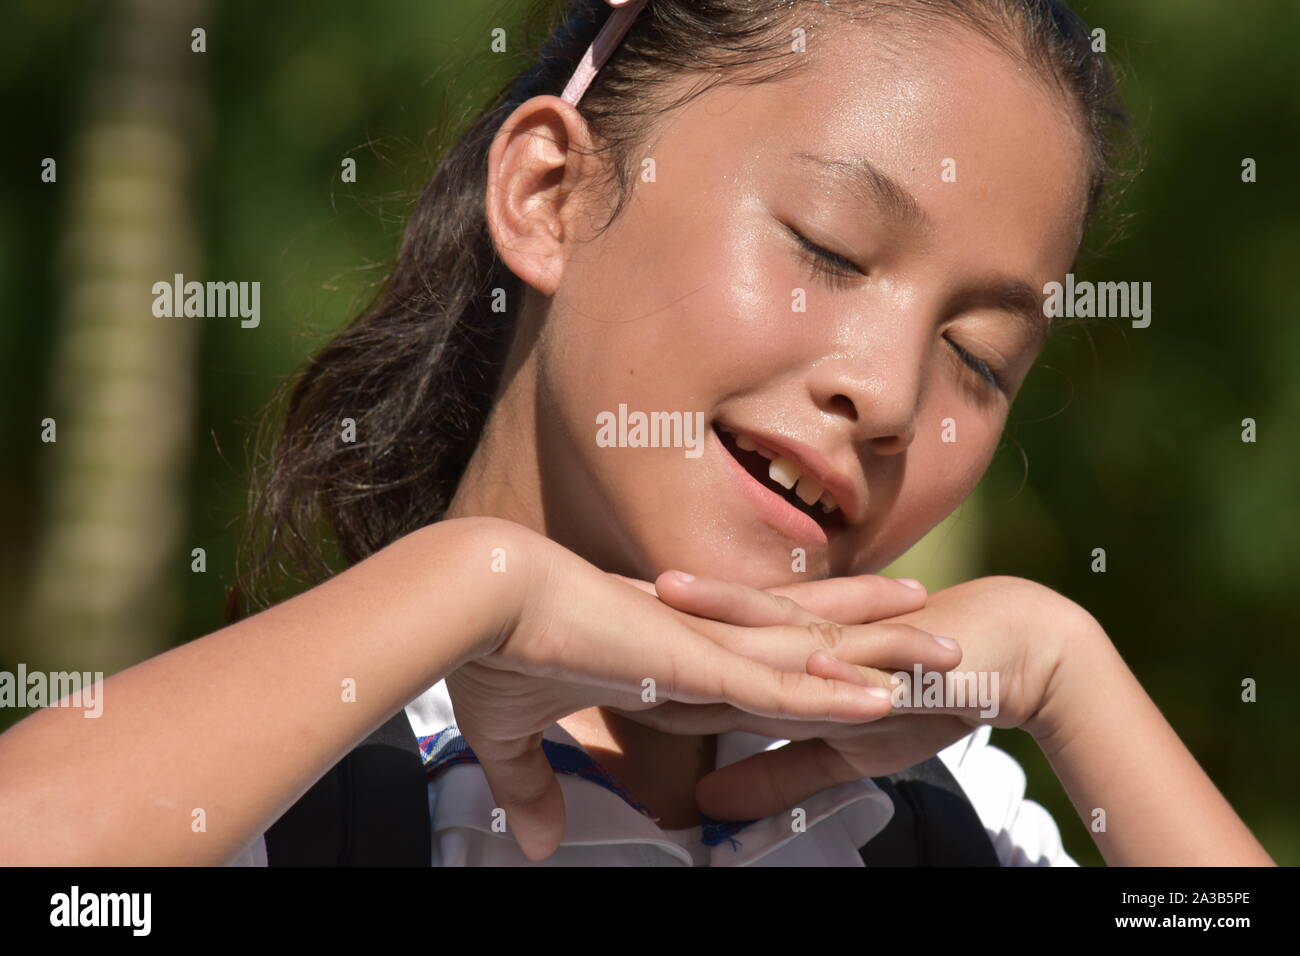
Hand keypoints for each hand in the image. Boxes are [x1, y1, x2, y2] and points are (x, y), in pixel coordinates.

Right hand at [444, 524, 937, 859]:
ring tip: (950, 653)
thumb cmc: (488, 652)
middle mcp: (699, 648)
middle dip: (871, 638)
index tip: (847, 662)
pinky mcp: (693, 662)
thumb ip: (536, 787)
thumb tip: (537, 844)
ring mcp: (702, 652)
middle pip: (807, 644)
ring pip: (813, 656)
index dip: (806, 663)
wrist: (471, 599)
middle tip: (935, 629)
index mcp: (665, 659)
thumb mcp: (513, 738)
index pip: (754, 666)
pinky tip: (888, 700)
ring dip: (882, 657)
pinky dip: (835, 694)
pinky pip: (781, 686)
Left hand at [621, 573, 1069, 820]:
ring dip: (717, 604)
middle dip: (653, 618)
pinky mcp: (879, 643)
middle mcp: (791, 645)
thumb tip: (704, 807)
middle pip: (714, 631)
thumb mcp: (837, 753)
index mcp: (772, 668)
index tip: (579, 655)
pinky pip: (832, 641)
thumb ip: (771, 776)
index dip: (634, 665)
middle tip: (590, 597)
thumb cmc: (918, 694)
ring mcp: (833, 638)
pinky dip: (801, 639)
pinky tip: (776, 633)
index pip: (690, 672)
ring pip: (764, 619)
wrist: (1006, 653)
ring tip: (659, 588)